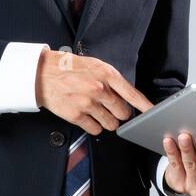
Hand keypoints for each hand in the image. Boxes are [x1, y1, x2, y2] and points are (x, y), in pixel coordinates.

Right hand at [36, 48, 152, 134]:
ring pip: (111, 124)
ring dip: (108, 121)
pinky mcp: (76, 115)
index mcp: (106, 74)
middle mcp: (99, 89)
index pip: (132, 94)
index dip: (145, 106)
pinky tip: (88, 117)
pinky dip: (94, 127)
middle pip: (123, 112)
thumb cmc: (68, 68)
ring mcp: (87, 103)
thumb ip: (111, 79)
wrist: (43, 73)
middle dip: (120, 113)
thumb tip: (125, 95)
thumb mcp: (94, 65)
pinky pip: (95, 130)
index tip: (152, 112)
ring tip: (99, 112)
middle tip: (112, 108)